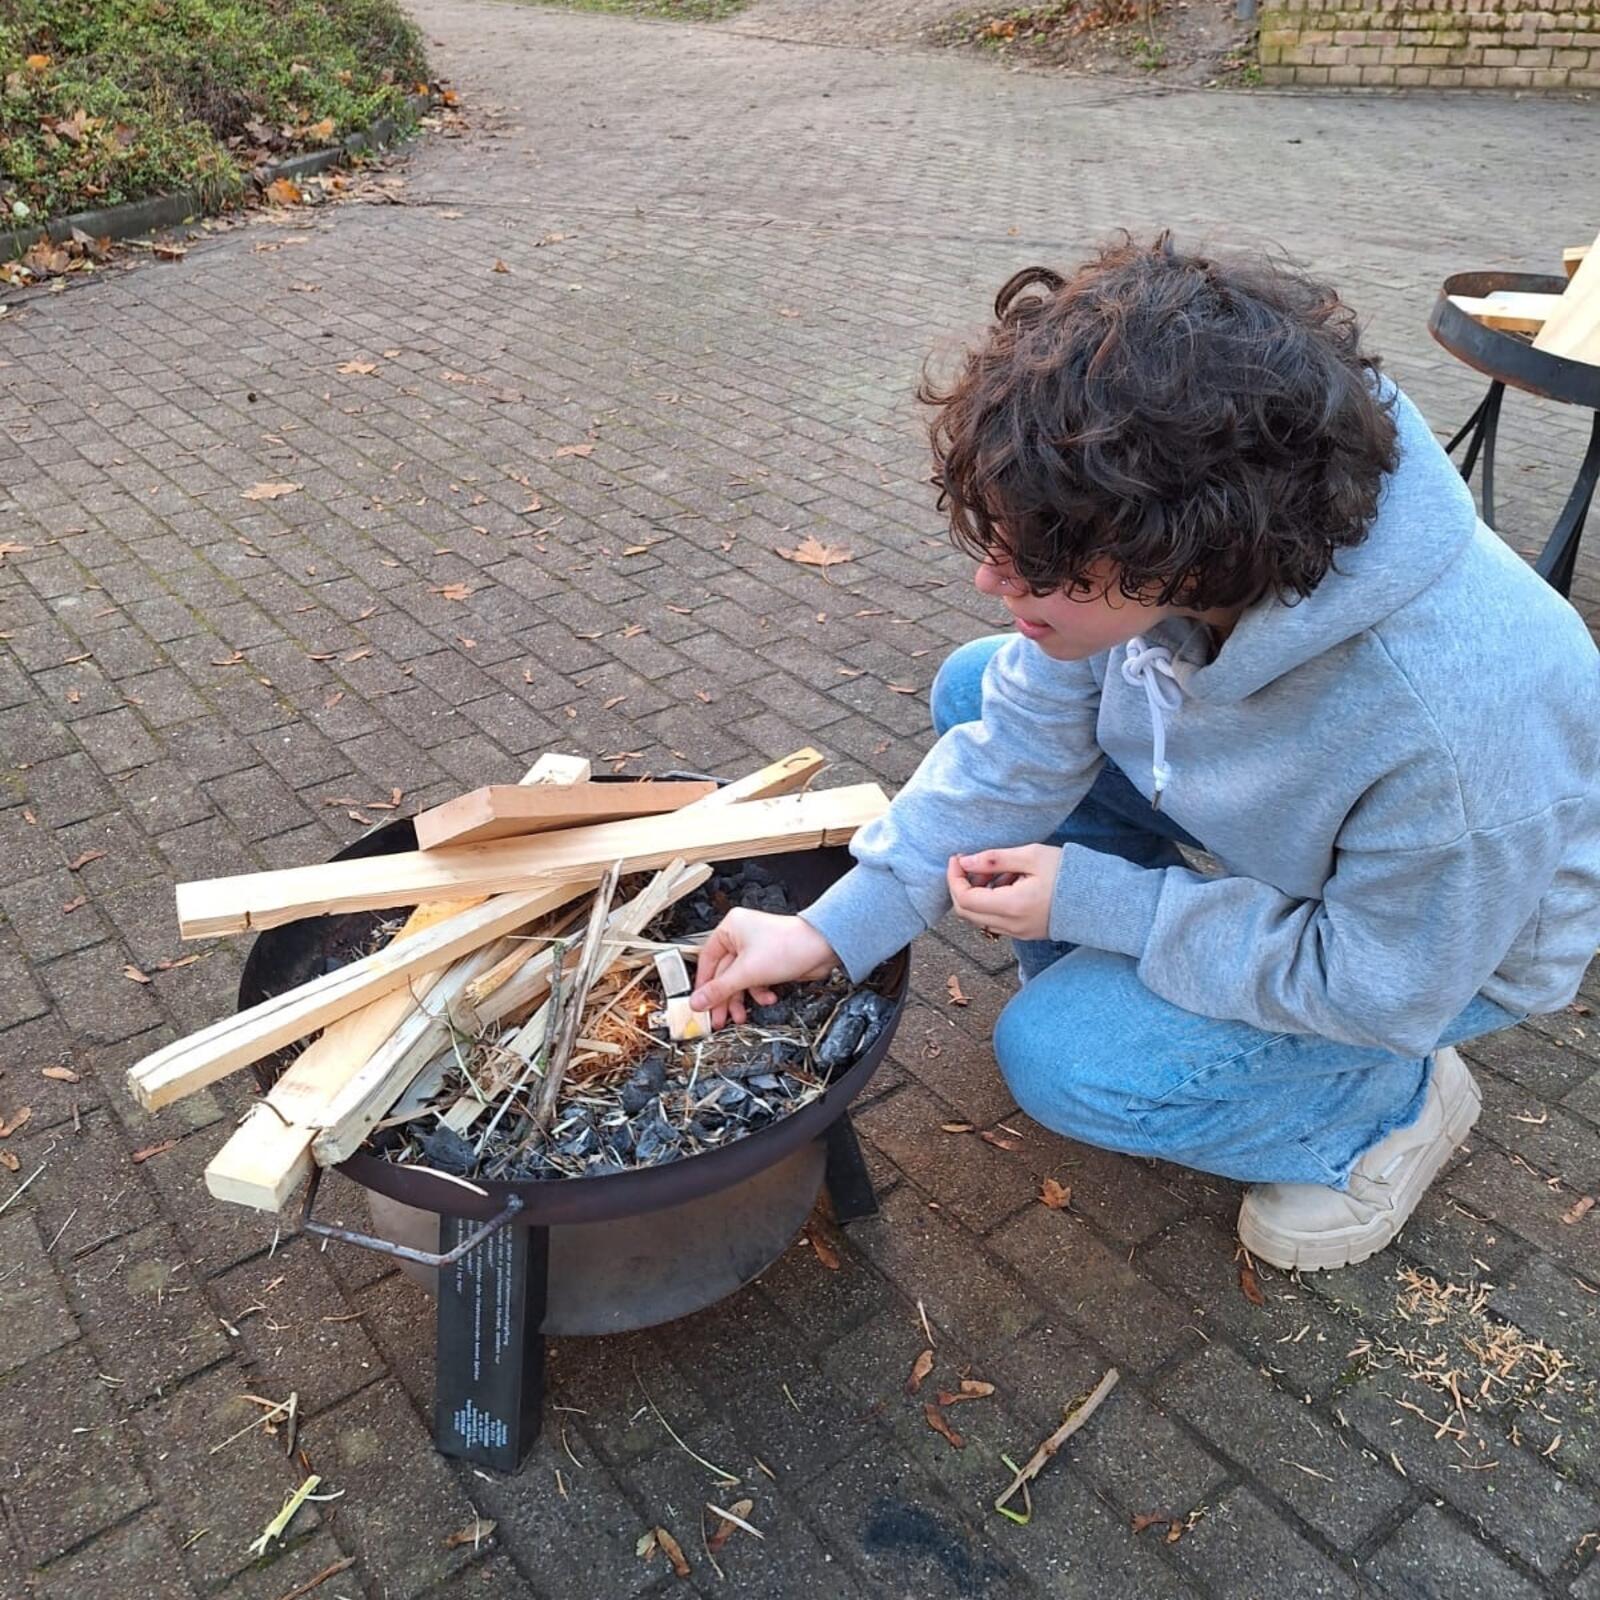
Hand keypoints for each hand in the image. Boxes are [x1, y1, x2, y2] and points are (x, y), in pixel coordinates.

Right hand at [690, 910, 837, 1026]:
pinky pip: (756, 981)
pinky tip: (768, 998)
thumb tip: (697, 1001)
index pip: (707, 960)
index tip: (699, 1005)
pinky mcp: (770, 961)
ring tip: (741, 1016)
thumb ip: (720, 989)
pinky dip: (761, 992)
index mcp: (730, 928)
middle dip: (724, 998)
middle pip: (724, 974)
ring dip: (742, 999)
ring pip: (740, 980)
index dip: (703, 985)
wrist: (823, 947)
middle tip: (718, 1019)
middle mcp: (741, 936)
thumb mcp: (747, 972)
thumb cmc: (790, 945)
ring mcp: (756, 949)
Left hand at [946, 845, 1060, 940]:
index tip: (957, 857)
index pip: (964, 899)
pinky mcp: (1025, 933)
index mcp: (1012, 906)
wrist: (1102, 900)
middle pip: (966, 912)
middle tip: (974, 863)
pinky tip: (1010, 882)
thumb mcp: (1032, 856)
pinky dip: (992, 901)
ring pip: (979, 917)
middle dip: (962, 885)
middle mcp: (1012, 926)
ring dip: (979, 893)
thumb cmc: (1070, 874)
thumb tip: (965, 861)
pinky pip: (996, 920)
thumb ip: (995, 859)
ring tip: (1001, 870)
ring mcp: (1018, 933)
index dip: (954, 877)